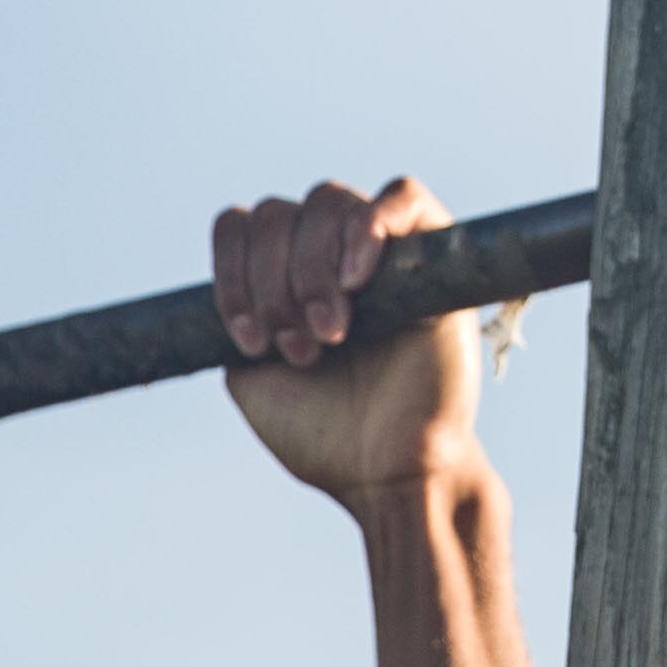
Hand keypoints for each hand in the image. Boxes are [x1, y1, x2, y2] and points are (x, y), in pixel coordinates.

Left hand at [217, 176, 485, 510]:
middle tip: (299, 348)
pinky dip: (370, 225)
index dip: (233, 275)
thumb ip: (238, 319)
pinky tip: (357, 280)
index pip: (240, 226)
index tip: (250, 341)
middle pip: (278, 213)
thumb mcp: (252, 378)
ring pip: (329, 201)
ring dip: (313, 269)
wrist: (391, 473)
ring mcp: (381, 251)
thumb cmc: (328, 437)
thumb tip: (240, 273)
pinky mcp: (434, 251)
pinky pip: (403, 194)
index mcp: (281, 281)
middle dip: (274, 284)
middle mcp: (328, 256)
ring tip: (331, 333)